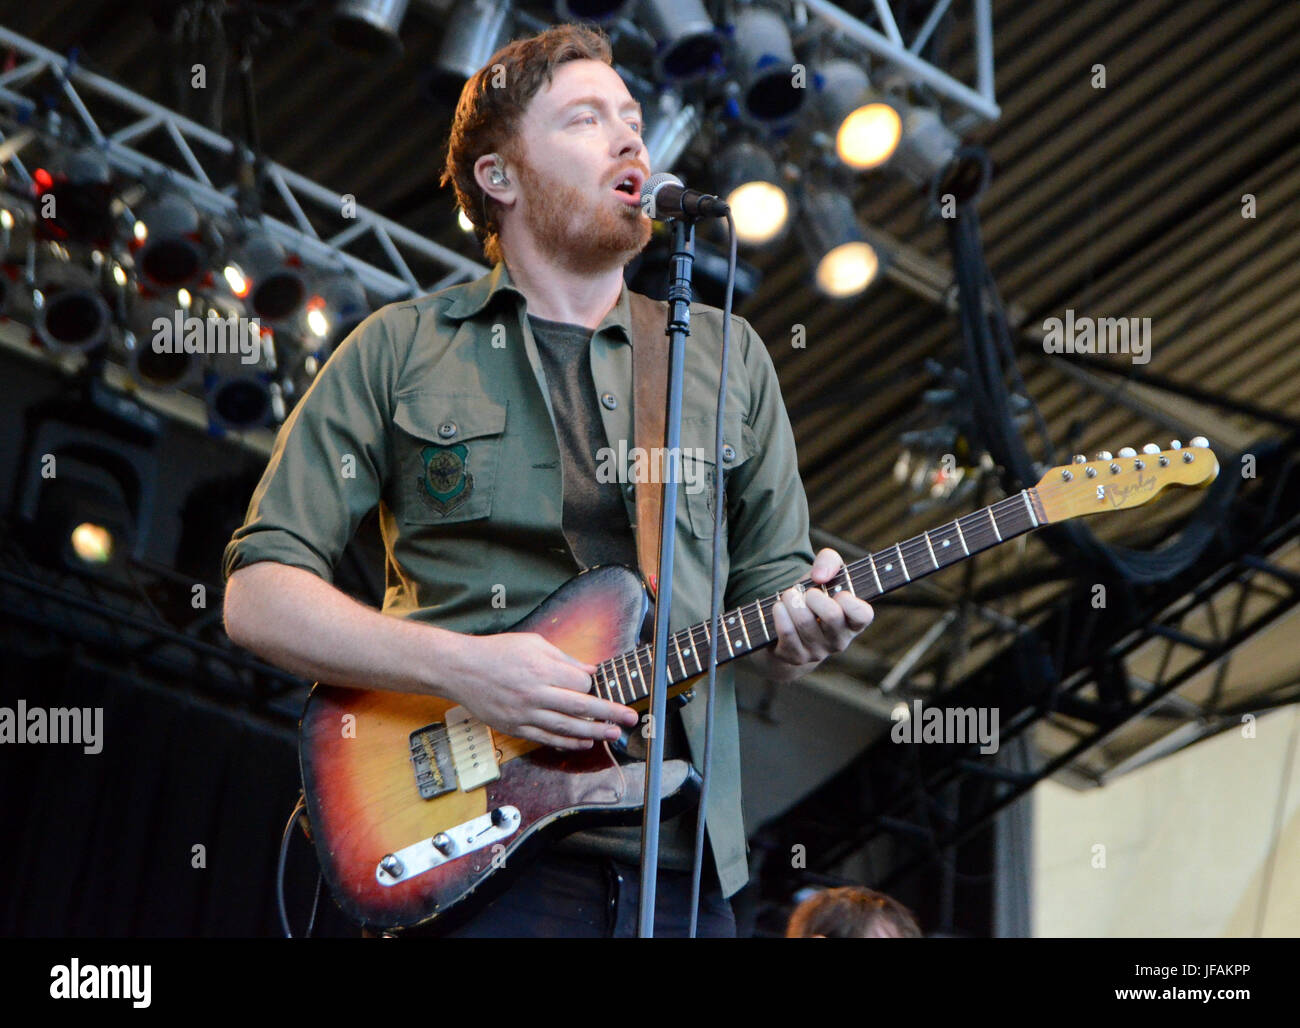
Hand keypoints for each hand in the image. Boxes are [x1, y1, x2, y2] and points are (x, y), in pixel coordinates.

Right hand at [450, 632, 639, 749]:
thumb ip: (564, 659)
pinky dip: (566, 743)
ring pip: (565, 727)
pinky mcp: (515, 727)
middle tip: (630, 718)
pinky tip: (583, 743)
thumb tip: (590, 672)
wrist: (461, 669)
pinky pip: (546, 739)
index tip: (602, 688)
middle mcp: (535, 694)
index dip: (594, 687)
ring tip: (613, 734)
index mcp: (542, 670)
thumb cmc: (498, 651)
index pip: (580, 684)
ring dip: (593, 732)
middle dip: (609, 713)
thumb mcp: (533, 644)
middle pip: (580, 707)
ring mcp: (524, 713)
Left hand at [755, 548, 873, 681]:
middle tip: (807, 592)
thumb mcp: (825, 574)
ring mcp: (817, 651)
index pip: (863, 615)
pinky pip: (787, 633)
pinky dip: (780, 614)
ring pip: (804, 622)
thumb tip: (820, 576)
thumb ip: (829, 561)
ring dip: (792, 600)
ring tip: (789, 595)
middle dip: (814, 596)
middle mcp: (839, 640)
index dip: (850, 601)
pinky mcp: (795, 657)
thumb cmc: (813, 597)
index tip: (838, 592)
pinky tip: (778, 607)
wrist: (788, 628)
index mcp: (853, 622)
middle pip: (831, 616)